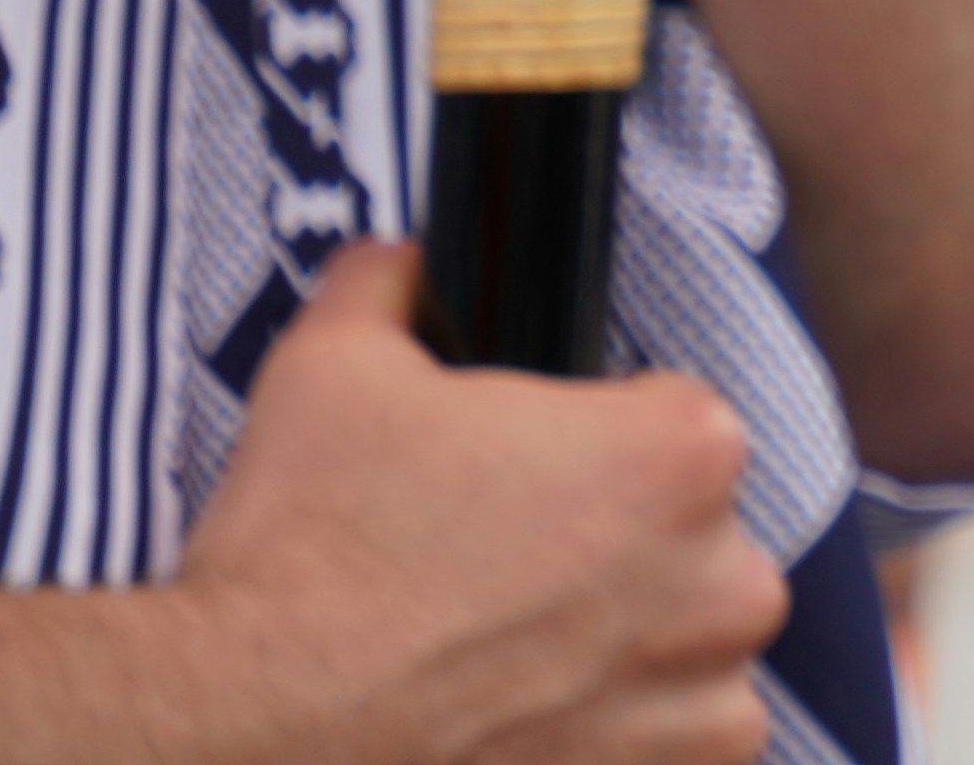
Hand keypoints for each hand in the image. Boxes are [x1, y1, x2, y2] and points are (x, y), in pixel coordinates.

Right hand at [171, 241, 788, 764]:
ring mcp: (706, 696)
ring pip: (698, 652)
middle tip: (498, 581)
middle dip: (615, 554)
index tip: (516, 484)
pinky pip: (683, 751)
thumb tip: (395, 259)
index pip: (673, 421)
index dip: (588, 446)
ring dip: (631, 655)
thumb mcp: (333, 367)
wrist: (245, 728)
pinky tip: (530, 728)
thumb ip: (387, 288)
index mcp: (684, 449)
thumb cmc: (305, 549)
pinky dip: (624, 744)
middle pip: (695, 538)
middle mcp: (729, 572)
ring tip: (509, 663)